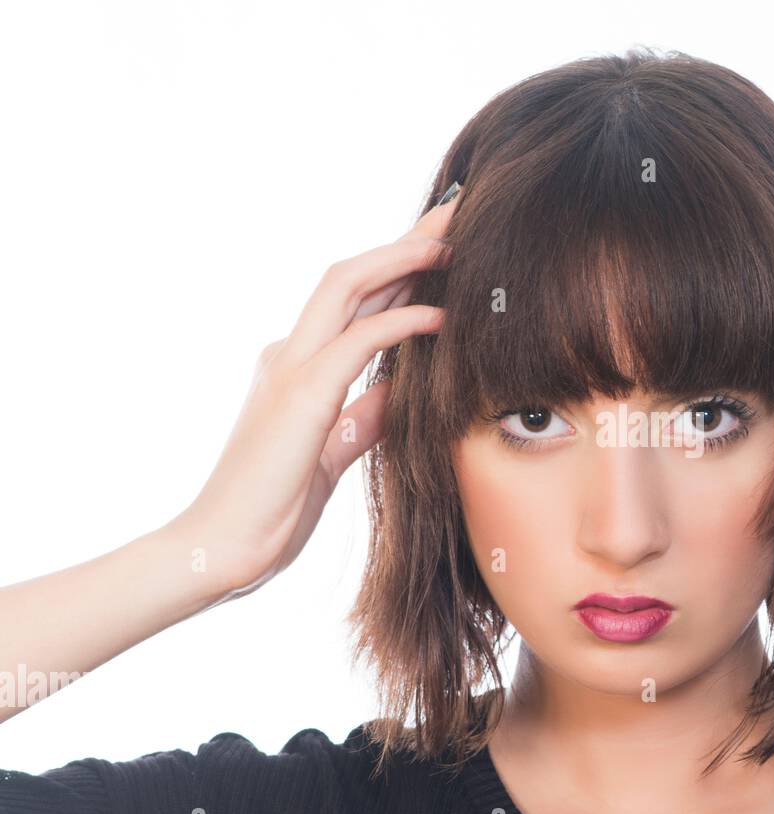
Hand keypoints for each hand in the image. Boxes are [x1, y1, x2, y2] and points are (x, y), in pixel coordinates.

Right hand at [168, 187, 461, 600]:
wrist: (222, 548)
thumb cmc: (273, 507)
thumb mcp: (334, 451)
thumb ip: (364, 415)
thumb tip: (401, 391)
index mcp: (298, 367)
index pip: (355, 301)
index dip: (400, 268)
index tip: (445, 247)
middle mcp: (291, 353)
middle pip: (353, 275)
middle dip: (407, 240)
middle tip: (457, 211)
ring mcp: (291, 367)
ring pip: (347, 286)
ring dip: (402, 258)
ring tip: (452, 241)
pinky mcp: (300, 395)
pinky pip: (357, 341)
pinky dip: (399, 321)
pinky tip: (438, 316)